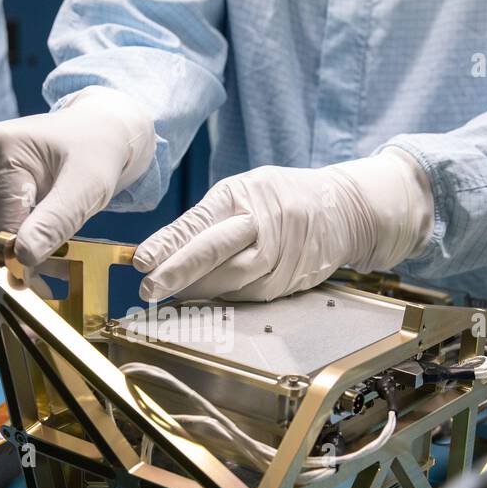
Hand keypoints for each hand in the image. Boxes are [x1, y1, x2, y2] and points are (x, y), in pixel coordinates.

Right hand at [0, 86, 154, 266]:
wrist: (91, 128)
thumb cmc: (94, 153)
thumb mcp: (89, 187)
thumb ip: (56, 221)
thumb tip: (23, 257)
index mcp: (1, 149)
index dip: (23, 258)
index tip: (51, 275)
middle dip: (19, 253)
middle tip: (57, 265)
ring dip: (12, 245)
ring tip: (50, 240)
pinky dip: (5, 230)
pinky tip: (32, 222)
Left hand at [133, 149, 433, 301]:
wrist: (344, 209)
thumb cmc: (282, 196)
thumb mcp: (245, 190)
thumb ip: (209, 218)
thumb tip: (166, 251)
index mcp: (245, 194)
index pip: (200, 222)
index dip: (169, 244)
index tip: (142, 261)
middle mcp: (264, 221)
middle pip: (217, 251)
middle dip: (179, 272)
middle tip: (149, 288)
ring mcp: (282, 251)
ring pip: (233, 279)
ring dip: (200, 290)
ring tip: (174, 293)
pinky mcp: (293, 277)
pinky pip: (251, 294)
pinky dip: (226, 297)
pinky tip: (209, 297)